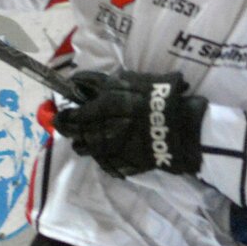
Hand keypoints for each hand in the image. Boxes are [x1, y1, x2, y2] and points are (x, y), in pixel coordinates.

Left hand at [55, 69, 204, 177]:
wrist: (182, 129)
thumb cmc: (161, 98)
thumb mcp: (132, 80)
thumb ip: (103, 83)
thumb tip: (79, 83)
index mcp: (103, 106)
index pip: (72, 109)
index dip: (65, 110)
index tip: (63, 110)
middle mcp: (100, 130)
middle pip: (72, 130)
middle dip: (68, 125)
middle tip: (68, 122)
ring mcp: (108, 149)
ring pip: (83, 148)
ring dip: (82, 142)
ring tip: (87, 138)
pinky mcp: (119, 164)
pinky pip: (101, 162)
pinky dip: (101, 156)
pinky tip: (107, 150)